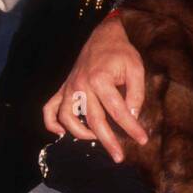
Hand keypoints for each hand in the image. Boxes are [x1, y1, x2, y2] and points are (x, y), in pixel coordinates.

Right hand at [43, 14, 147, 159]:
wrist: (102, 35)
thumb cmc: (121, 52)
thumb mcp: (136, 69)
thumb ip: (136, 94)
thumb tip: (132, 116)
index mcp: (100, 79)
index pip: (118, 111)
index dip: (131, 128)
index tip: (143, 140)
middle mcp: (81, 85)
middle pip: (93, 120)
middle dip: (108, 141)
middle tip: (119, 157)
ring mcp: (69, 87)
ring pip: (67, 118)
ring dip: (80, 134)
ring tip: (97, 140)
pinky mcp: (63, 88)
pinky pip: (49, 108)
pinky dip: (52, 123)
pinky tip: (62, 133)